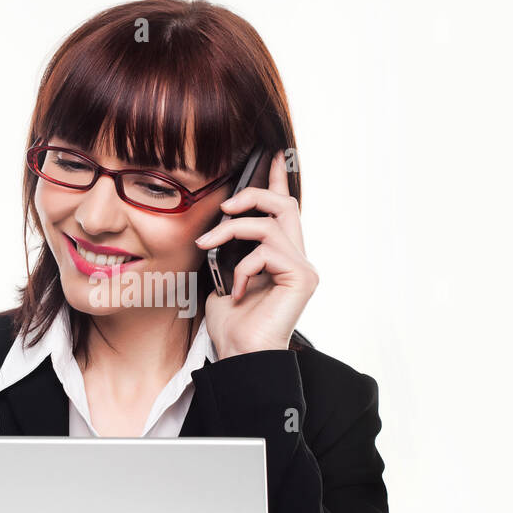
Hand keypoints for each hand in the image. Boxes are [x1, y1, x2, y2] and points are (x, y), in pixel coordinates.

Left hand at [194, 151, 318, 357]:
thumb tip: (216, 228)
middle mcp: (297, 258)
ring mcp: (303, 268)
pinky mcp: (302, 278)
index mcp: (280, 256)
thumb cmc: (232, 326)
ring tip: (209, 245)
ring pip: (270, 222)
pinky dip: (244, 266)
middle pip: (284, 203)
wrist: (240, 357)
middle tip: (223, 206)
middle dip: (252, 194)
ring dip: (232, 230)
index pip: (283, 209)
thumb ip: (228, 252)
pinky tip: (237, 290)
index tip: (270, 155)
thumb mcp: (222, 278)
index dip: (277, 179)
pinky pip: (267, 251)